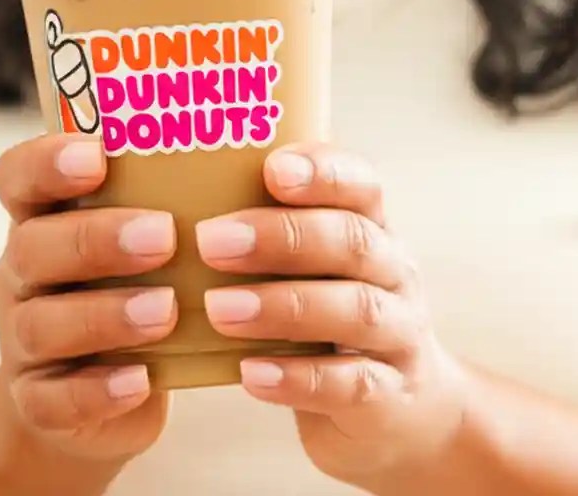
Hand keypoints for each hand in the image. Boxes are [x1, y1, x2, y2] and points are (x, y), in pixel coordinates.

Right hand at [0, 133, 177, 465]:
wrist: (107, 400)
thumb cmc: (141, 291)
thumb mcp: (147, 244)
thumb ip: (175, 203)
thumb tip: (267, 156)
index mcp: (44, 220)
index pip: (19, 177)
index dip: (47, 162)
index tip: (99, 155)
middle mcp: (22, 274)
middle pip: (33, 246)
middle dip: (96, 238)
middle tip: (165, 236)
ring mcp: (23, 341)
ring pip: (41, 323)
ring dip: (104, 315)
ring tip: (166, 311)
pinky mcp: (37, 401)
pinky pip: (52, 398)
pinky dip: (97, 389)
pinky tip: (141, 380)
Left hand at [198, 144, 469, 490]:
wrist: (398, 409)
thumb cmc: (328, 318)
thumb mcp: (315, 268)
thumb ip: (269, 231)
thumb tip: (179, 189)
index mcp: (373, 230)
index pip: (361, 185)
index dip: (323, 172)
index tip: (272, 168)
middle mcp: (394, 275)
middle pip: (351, 242)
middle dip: (282, 237)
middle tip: (212, 242)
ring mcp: (398, 336)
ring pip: (354, 310)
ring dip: (283, 307)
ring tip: (219, 309)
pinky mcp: (388, 396)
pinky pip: (349, 384)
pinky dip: (298, 378)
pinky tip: (250, 374)